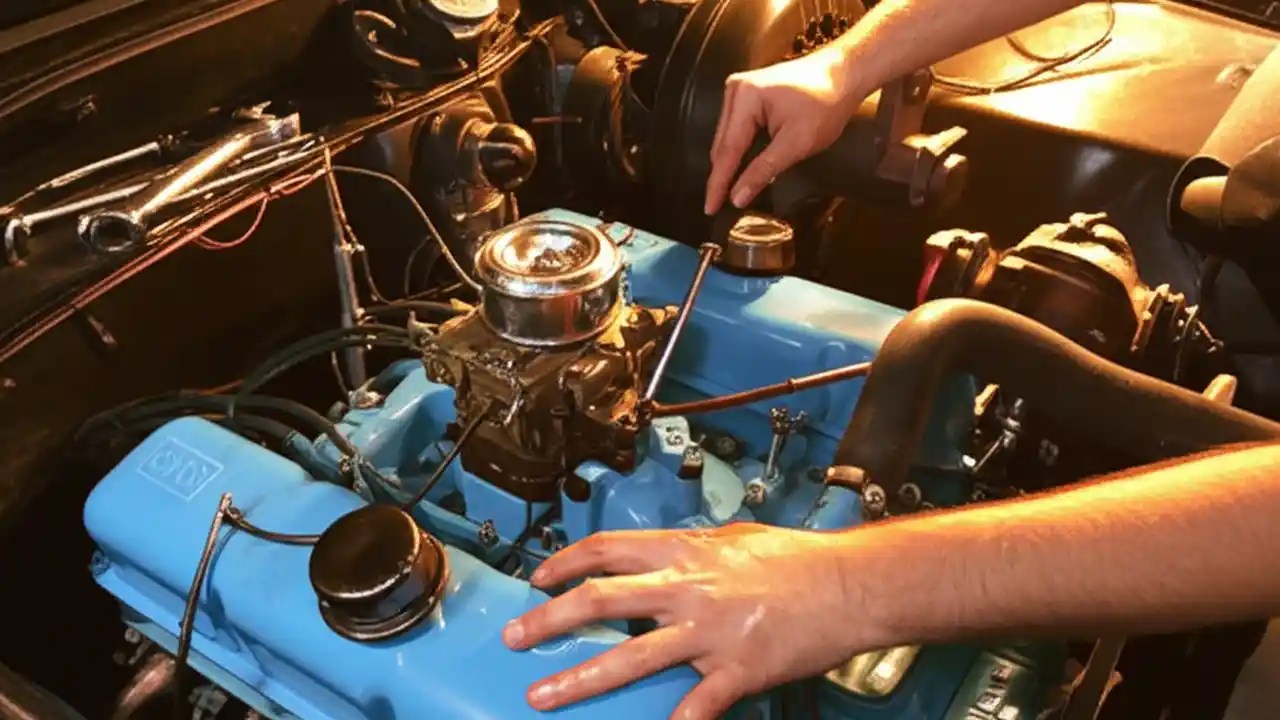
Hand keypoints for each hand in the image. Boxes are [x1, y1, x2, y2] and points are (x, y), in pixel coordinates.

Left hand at [502, 523, 872, 718]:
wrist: (849, 584)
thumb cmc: (798, 560)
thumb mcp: (736, 540)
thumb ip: (694, 550)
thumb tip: (663, 555)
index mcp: (686, 553)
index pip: (609, 550)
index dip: (566, 563)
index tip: (539, 578)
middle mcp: (689, 589)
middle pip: (602, 599)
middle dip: (549, 619)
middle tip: (515, 635)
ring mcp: (710, 632)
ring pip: (630, 656)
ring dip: (580, 678)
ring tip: (543, 695)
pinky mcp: (736, 669)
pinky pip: (694, 704)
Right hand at [704, 47, 868, 215]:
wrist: (843, 74)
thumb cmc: (826, 102)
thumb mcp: (796, 143)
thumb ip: (763, 171)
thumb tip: (738, 196)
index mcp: (745, 98)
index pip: (726, 151)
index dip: (718, 184)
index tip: (711, 208)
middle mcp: (735, 91)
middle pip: (722, 145)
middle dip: (722, 176)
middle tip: (718, 206)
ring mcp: (740, 91)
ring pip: (727, 139)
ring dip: (730, 164)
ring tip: (728, 192)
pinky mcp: (748, 95)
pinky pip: (736, 130)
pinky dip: (739, 151)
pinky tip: (741, 168)